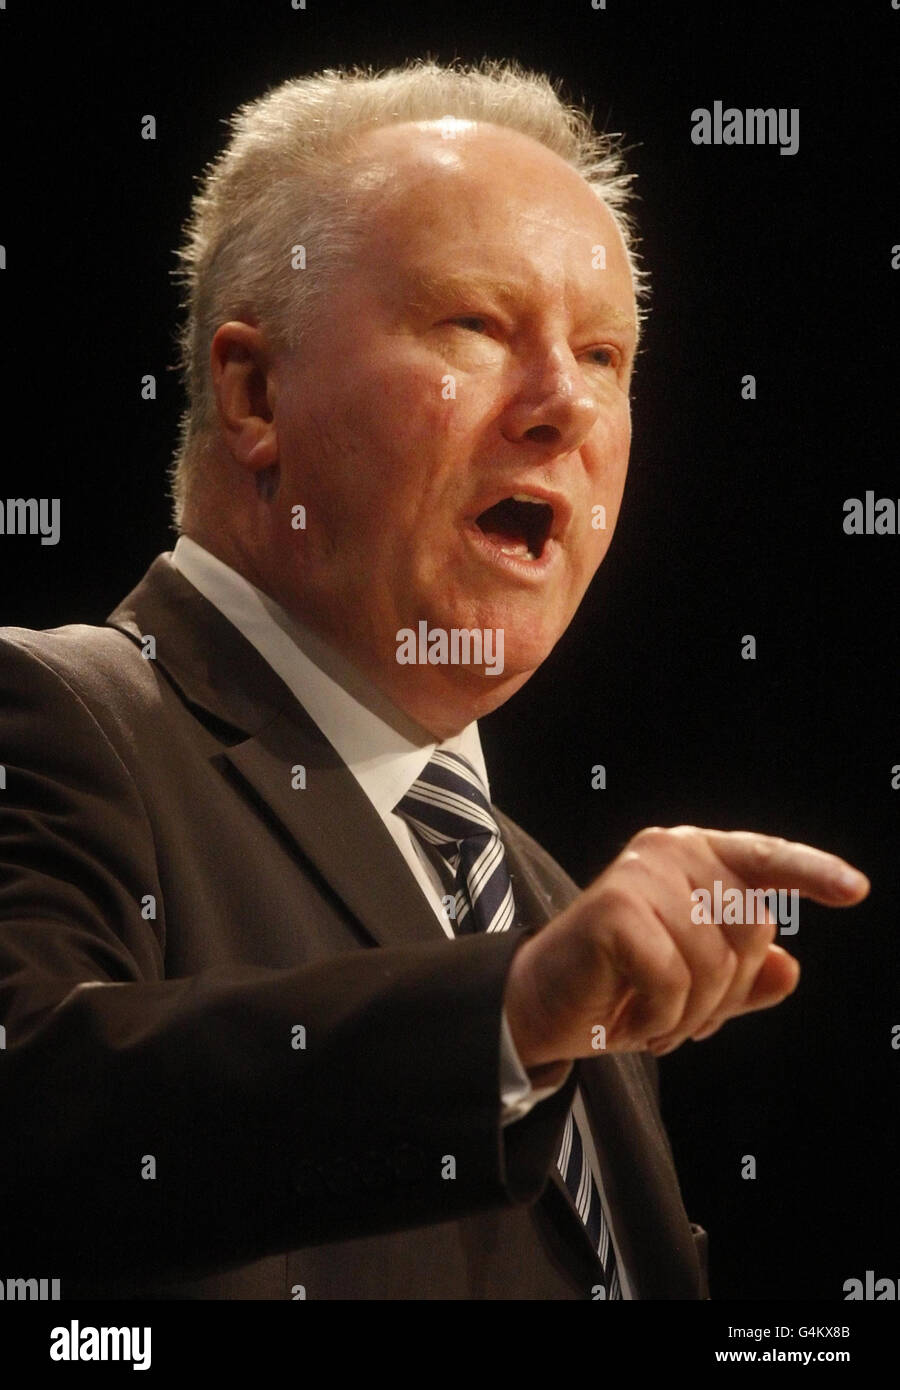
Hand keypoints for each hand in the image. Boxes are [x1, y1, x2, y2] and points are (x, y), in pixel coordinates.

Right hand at [504, 826, 868, 1066]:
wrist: (538, 1006)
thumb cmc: (615, 989)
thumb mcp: (692, 990)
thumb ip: (743, 980)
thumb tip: (790, 970)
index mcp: (694, 857)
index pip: (766, 858)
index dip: (813, 873)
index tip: (857, 891)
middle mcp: (669, 852)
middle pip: (752, 928)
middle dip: (726, 992)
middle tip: (682, 1016)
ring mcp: (640, 875)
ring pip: (715, 963)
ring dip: (688, 1014)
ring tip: (654, 1019)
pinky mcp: (615, 908)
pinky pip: (673, 980)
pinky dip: (658, 1017)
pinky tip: (631, 1019)